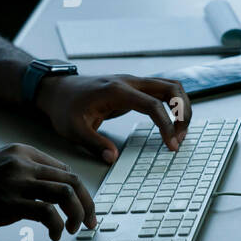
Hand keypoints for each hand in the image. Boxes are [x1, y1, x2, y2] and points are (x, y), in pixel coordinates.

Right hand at [0, 144, 94, 240]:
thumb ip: (22, 175)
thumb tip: (50, 193)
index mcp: (19, 151)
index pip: (63, 168)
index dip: (79, 190)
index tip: (84, 207)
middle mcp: (20, 162)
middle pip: (71, 179)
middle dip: (87, 203)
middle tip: (90, 222)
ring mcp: (15, 181)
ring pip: (65, 193)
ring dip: (77, 215)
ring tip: (74, 229)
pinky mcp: (8, 203)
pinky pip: (48, 213)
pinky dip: (58, 226)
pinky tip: (53, 235)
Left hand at [34, 74, 190, 163]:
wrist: (57, 90)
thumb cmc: (64, 107)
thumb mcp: (73, 129)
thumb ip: (94, 144)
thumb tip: (112, 158)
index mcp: (116, 90)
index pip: (153, 104)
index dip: (167, 125)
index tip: (171, 145)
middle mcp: (129, 82)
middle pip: (171, 88)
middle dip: (183, 113)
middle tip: (180, 138)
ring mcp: (133, 83)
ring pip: (170, 86)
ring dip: (182, 107)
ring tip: (180, 133)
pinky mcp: (134, 89)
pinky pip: (162, 92)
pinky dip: (173, 105)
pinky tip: (171, 124)